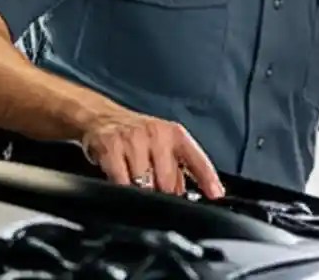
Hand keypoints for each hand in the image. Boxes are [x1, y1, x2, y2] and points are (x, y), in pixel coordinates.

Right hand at [80, 109, 224, 198]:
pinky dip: (124, 191)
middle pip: (168, 182)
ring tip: (139, 193)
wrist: (101, 116)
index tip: (217, 197)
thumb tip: (189, 197)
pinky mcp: (111, 148)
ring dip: (143, 196)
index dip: (209, 180)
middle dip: (166, 198)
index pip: (198, 159)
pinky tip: (123, 190)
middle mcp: (157, 134)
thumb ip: (178, 170)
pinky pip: (121, 182)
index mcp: (175, 134)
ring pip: (144, 185)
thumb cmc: (137, 134)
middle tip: (160, 202)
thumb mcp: (164, 144)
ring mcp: (133, 140)